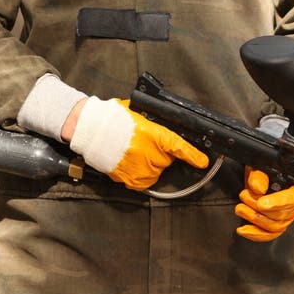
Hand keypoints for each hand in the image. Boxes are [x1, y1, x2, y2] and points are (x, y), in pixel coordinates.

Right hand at [68, 97, 208, 189]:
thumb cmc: (112, 118)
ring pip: (155, 170)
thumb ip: (152, 123)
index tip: (203, 161)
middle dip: (160, 153)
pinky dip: (139, 172)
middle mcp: (150, 154)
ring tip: (132, 150)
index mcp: (154, 135)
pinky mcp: (130, 180)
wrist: (89, 131)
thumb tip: (162, 129)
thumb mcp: (138, 113)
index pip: (180, 147)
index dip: (194, 155)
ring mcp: (140, 169)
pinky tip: (128, 160)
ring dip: (149, 163)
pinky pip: (143, 179)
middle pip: (166, 160)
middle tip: (143, 142)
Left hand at [235, 167, 293, 241]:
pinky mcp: (279, 225)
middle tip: (243, 196)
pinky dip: (255, 233)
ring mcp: (289, 216)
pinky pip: (270, 235)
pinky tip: (242, 230)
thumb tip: (258, 189)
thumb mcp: (260, 166)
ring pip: (276, 226)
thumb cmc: (262, 169)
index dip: (278, 202)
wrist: (259, 175)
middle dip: (260, 209)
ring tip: (240, 208)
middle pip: (283, 214)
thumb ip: (259, 175)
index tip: (261, 204)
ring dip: (255, 219)